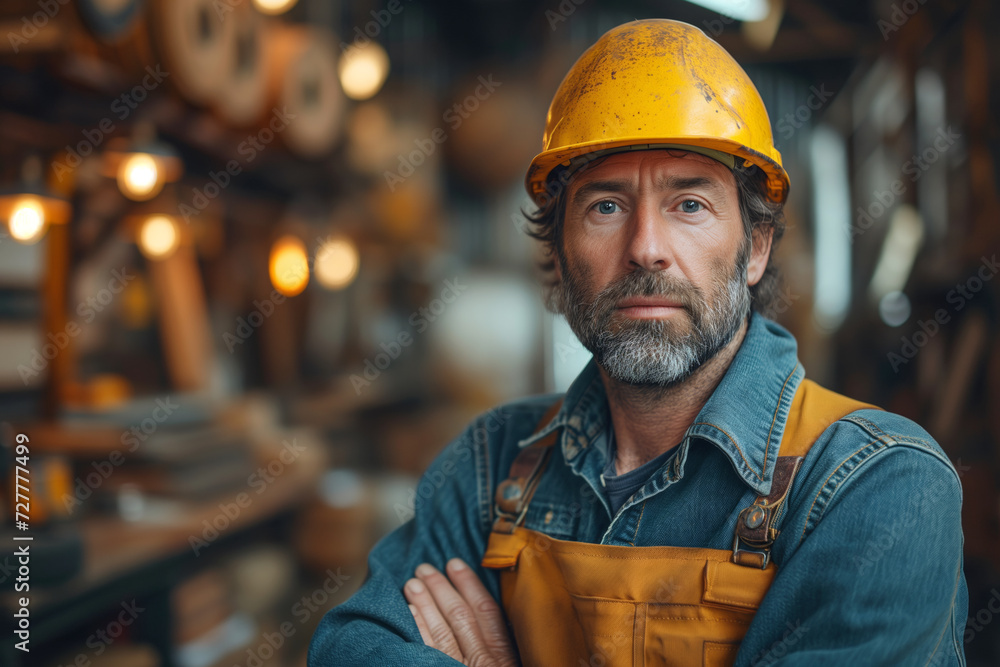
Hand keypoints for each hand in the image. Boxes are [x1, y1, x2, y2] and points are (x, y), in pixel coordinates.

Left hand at [404, 558, 518, 666]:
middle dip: (441, 588)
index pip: (487, 610)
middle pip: (460, 616)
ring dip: (425, 604)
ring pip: (441, 631)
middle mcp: (483, 661)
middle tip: (424, 569)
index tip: (454, 564)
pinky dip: (418, 629)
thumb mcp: (512, 666)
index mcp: (504, 656)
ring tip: (411, 584)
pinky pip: (427, 651)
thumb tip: (485, 611)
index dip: (469, 584)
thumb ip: (503, 647)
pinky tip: (409, 612)